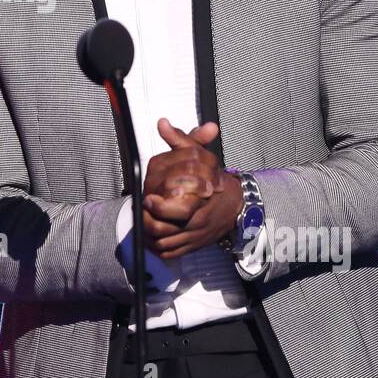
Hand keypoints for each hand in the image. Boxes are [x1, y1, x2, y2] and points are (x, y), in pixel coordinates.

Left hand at [140, 118, 241, 259]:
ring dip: (150, 237)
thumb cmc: (213, 180)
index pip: (176, 212)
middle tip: (141, 213)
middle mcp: (195, 223)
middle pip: (164, 232)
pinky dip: (157, 250)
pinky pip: (170, 254)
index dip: (158, 208)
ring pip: (165, 245)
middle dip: (148, 224)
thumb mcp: (199, 156)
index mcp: (198, 202)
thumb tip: (162, 123)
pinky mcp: (191, 247)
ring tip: (142, 224)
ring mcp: (193, 237)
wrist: (236, 205)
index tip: (148, 200)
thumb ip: (180, 140)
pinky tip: (150, 240)